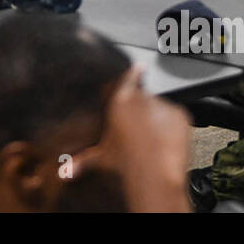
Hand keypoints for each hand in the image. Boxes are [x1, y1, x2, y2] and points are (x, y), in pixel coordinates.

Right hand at [72, 69, 191, 211]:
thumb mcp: (102, 159)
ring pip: (160, 109)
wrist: (155, 175)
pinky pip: (176, 118)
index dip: (132, 73)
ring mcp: (163, 104)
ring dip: (157, 119)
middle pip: (143, 95)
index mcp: (120, 101)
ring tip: (154, 139)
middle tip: (139, 127)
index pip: (127, 77)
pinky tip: (166, 141)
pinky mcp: (180, 114)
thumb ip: (82, 160)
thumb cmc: (126, 164)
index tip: (137, 67)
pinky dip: (173, 126)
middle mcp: (141, 97)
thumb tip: (62, 172)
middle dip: (141, 108)